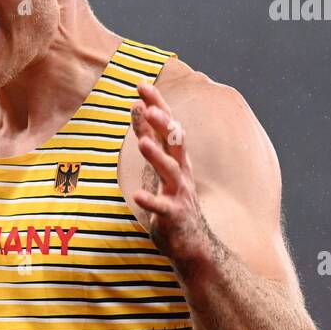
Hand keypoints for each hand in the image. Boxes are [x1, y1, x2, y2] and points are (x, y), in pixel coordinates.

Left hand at [130, 80, 211, 266]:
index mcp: (175, 158)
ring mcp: (179, 194)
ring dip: (156, 156)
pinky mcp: (174, 216)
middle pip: (174, 142)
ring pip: (170, 170)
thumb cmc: (172, 201)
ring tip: (142, 143)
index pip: (167, 126)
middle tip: (147, 105)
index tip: (141, 85)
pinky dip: (150, 200)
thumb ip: (149, 138)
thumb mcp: (158, 166)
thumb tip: (138, 107)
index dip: (157, 105)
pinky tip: (137, 196)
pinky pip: (162, 207)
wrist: (193, 244)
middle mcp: (180, 171)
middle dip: (162, 123)